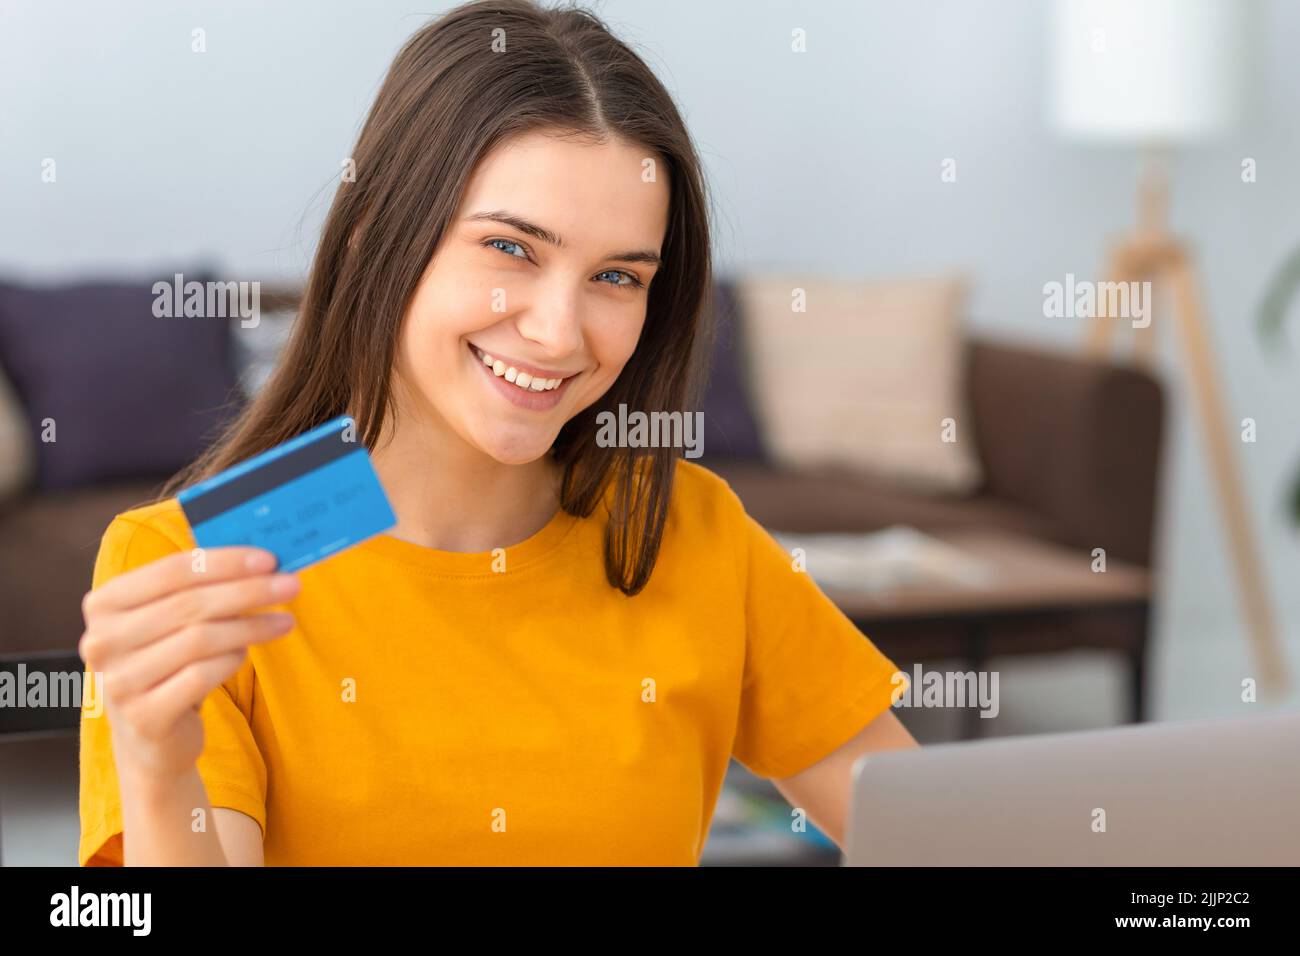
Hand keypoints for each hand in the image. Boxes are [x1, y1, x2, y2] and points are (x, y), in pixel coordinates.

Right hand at [79, 547, 298, 780]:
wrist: (152, 736)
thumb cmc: (168, 663)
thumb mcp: (171, 621)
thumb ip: (201, 589)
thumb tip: (262, 563)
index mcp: (104, 603)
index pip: (171, 571)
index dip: (224, 562)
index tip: (269, 559)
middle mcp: (102, 640)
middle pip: (189, 604)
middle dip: (248, 591)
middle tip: (291, 585)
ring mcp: (119, 681)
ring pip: (200, 639)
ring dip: (251, 626)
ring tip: (284, 621)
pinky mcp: (144, 716)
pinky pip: (202, 675)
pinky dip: (232, 660)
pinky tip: (246, 654)